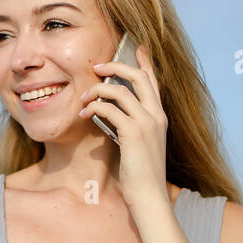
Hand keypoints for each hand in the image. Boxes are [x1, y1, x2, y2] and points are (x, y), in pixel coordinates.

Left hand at [78, 42, 169, 209]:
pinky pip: (109, 108)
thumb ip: (128, 126)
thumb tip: (108, 115)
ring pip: (119, 90)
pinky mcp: (133, 132)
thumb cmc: (140, 174)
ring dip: (97, 90)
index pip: (153, 82)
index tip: (137, 47)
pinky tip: (84, 116)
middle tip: (96, 67)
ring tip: (83, 100)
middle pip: (138, 76)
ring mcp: (147, 122)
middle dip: (115, 66)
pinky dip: (94, 108)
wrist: (149, 196)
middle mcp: (156, 115)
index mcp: (159, 116)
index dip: (145, 62)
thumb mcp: (138, 145)